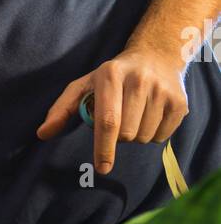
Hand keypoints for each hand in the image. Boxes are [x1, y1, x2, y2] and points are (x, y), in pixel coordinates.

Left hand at [36, 48, 187, 173]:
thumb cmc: (112, 77)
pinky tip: (150, 115)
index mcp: (111, 75)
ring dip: (135, 136)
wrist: (156, 56)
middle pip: (126, 134)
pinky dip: (153, 134)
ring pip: (144, 138)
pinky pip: (162, 137)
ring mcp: (163, 91)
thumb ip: (62, 109)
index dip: (103, 147)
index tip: (102, 167)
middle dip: (118, 137)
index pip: (108, 120)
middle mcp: (139, 80)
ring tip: (135, 114)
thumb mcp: (84, 85)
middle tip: (119, 119)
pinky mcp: (180, 103)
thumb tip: (42, 134)